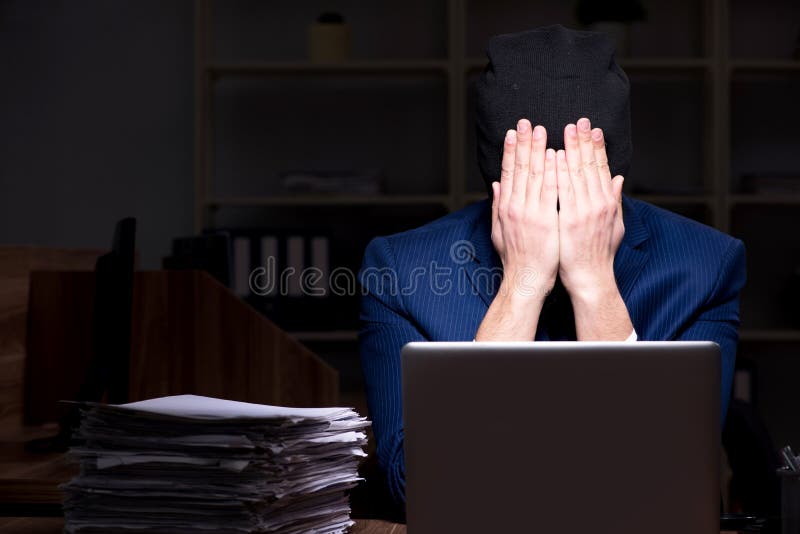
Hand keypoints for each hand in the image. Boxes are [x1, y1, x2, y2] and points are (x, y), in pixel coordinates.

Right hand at [491, 119, 558, 299]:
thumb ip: (498, 206)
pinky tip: (554, 155)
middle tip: (526, 122)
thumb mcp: (499, 231)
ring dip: (537, 150)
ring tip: (541, 130)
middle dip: (523, 143)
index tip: (513, 133)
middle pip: (519, 168)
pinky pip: (550, 191)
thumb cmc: (516, 258)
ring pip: (534, 175)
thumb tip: (497, 185)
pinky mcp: (546, 220)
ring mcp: (530, 213)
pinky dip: (552, 172)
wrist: (526, 279)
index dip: (510, 151)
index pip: (508, 173)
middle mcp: (515, 207)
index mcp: (506, 208)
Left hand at [555, 118, 624, 300]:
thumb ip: (614, 200)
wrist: (590, 278)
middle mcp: (598, 203)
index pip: (601, 168)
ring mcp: (584, 210)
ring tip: (567, 129)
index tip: (593, 129)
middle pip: (590, 166)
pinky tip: (555, 155)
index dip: (597, 147)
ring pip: (577, 173)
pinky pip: (563, 190)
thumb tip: (619, 179)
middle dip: (585, 141)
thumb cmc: (598, 254)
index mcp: (607, 202)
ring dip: (572, 149)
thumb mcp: (614, 224)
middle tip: (580, 120)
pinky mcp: (570, 220)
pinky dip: (560, 172)